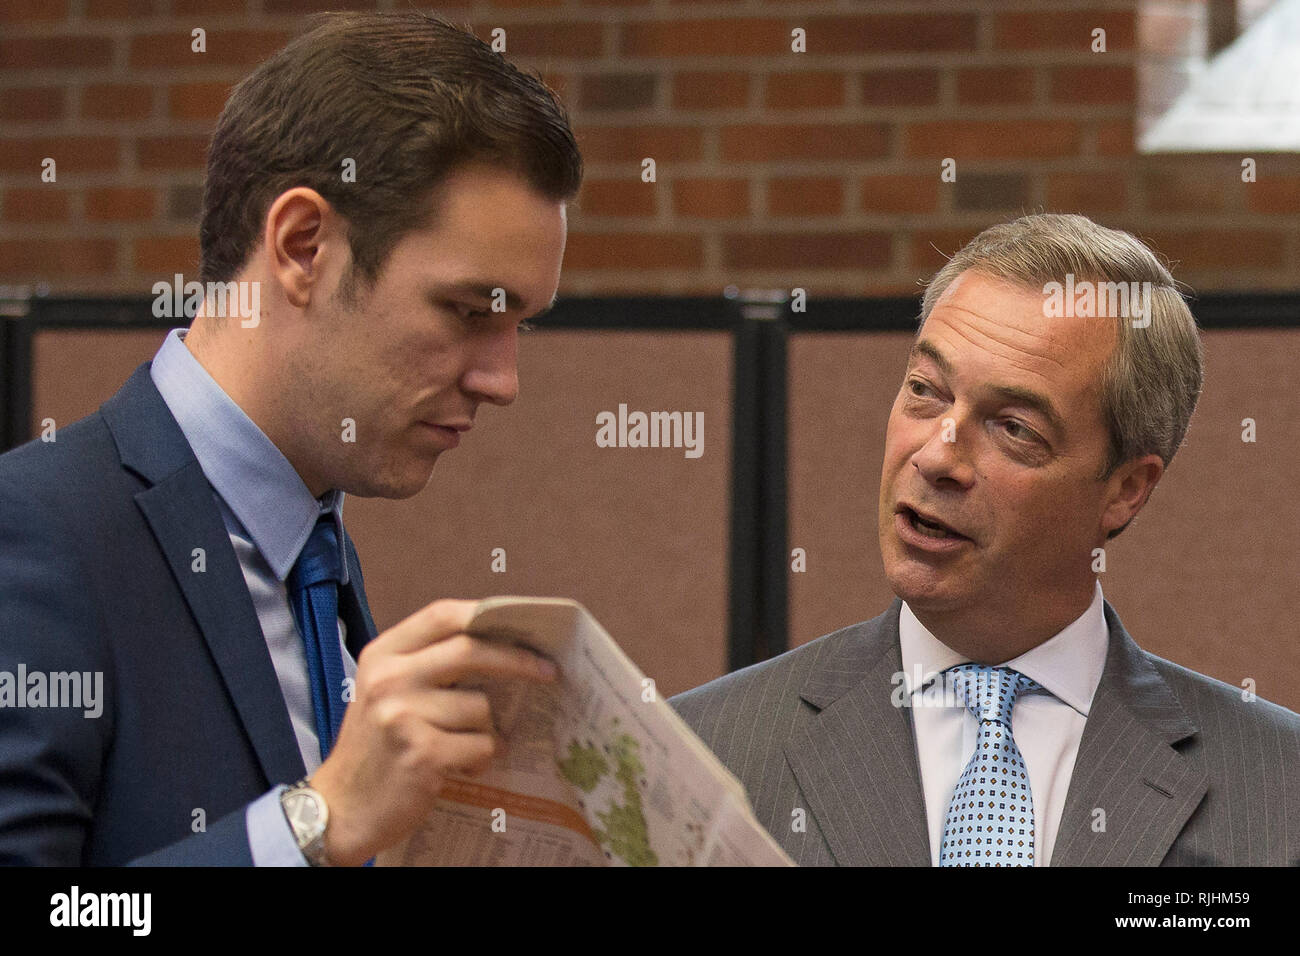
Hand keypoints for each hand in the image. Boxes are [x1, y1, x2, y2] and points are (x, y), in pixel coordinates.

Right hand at [307, 598, 555, 865]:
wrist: (341, 808)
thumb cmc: (376, 748)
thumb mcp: (388, 692)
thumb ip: (431, 665)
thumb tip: (503, 644)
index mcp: (382, 655)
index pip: (442, 615)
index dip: (487, 615)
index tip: (523, 625)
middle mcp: (389, 679)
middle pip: (470, 650)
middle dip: (517, 660)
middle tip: (549, 670)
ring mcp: (402, 716)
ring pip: (480, 708)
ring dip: (486, 731)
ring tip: (461, 747)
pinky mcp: (421, 754)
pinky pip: (481, 746)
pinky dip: (480, 759)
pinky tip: (458, 767)